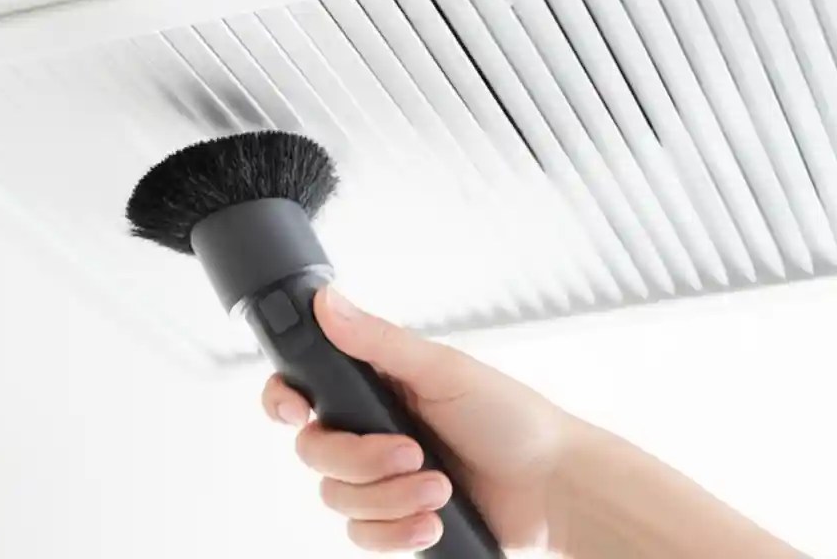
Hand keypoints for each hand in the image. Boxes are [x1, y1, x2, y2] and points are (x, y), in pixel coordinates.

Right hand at [261, 286, 571, 552]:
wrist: (553, 490)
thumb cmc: (513, 420)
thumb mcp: (445, 371)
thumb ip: (379, 342)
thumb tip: (328, 301)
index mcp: (376, 387)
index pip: (302, 391)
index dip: (283, 402)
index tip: (295, 412)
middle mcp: (371, 432)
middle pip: (314, 453)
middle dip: (362, 460)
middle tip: (413, 452)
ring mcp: (382, 481)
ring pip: (336, 499)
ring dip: (390, 498)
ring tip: (441, 487)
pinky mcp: (397, 522)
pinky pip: (362, 537)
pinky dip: (396, 533)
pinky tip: (432, 521)